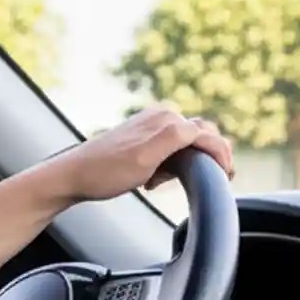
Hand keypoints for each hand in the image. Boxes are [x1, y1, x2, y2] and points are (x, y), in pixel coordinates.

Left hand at [45, 104, 234, 201]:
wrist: (74, 176)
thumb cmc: (106, 172)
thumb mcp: (146, 158)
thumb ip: (176, 139)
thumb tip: (202, 129)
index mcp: (167, 119)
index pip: (209, 135)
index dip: (222, 157)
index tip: (226, 178)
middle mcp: (162, 116)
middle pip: (202, 137)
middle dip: (204, 161)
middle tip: (202, 182)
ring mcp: (152, 125)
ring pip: (188, 145)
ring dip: (185, 165)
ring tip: (163, 182)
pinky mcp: (144, 137)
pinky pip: (172, 150)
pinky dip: (170, 166)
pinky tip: (153, 180)